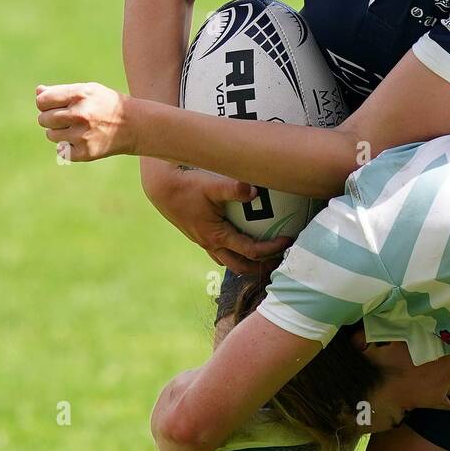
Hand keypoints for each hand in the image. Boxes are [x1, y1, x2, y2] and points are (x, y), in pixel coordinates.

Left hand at [36, 82, 132, 161]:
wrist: (136, 126)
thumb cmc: (108, 104)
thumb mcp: (89, 91)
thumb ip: (61, 91)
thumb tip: (38, 92)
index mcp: (79, 95)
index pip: (42, 101)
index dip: (46, 104)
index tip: (56, 106)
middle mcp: (80, 114)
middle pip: (43, 119)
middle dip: (51, 119)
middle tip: (69, 118)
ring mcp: (82, 135)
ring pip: (51, 135)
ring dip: (59, 133)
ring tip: (78, 129)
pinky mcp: (85, 153)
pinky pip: (61, 151)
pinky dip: (68, 147)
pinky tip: (83, 140)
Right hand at [141, 159, 292, 274]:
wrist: (161, 187)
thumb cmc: (187, 184)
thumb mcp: (212, 184)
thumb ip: (235, 188)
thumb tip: (255, 191)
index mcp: (217, 236)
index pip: (251, 251)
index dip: (272, 249)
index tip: (289, 240)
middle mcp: (210, 244)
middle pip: (241, 266)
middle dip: (262, 266)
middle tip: (282, 258)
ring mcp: (203, 242)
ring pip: (228, 261)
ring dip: (247, 262)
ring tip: (266, 255)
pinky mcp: (198, 234)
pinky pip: (219, 250)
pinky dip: (234, 251)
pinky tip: (243, 238)